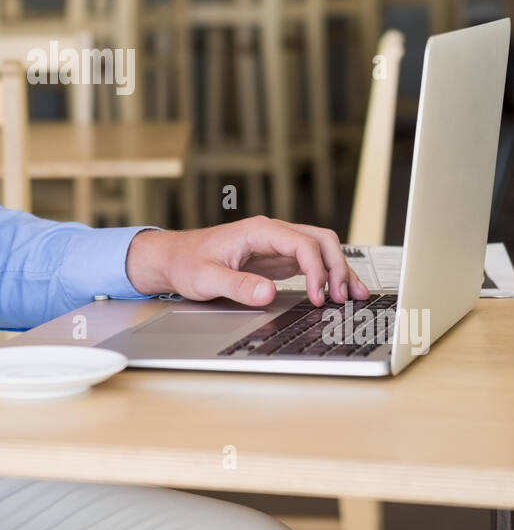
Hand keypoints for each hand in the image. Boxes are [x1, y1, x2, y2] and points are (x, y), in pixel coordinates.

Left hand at [125, 217, 370, 307]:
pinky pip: (311, 263)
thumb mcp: (207, 278)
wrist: (173, 258)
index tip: (318, 297)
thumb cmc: (187, 263)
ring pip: (320, 249)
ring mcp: (277, 246)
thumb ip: (237, 285)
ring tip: (356, 295)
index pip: (302, 244)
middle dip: (338, 267)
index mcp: (259, 231)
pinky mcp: (277, 260)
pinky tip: (338, 292)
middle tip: (344, 298)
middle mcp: (272, 234)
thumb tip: (268, 293)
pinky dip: (328, 276)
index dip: (316, 271)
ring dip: (340, 270)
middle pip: (320, 240)